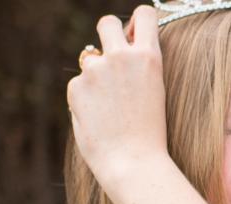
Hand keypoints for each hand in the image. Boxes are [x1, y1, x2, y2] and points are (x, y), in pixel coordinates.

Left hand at [67, 5, 168, 187]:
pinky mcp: (76, 86)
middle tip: (113, 55)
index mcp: (149, 57)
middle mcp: (122, 57)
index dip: (139, 22)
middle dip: (108, 34)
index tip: (136, 33)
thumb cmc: (149, 133)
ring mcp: (96, 70)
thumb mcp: (154, 91)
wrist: (134, 163)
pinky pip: (79, 84)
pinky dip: (86, 99)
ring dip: (97, 75)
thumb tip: (121, 46)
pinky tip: (99, 119)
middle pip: (107, 22)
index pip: (144, 14)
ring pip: (91, 59)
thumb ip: (138, 64)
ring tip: (110, 108)